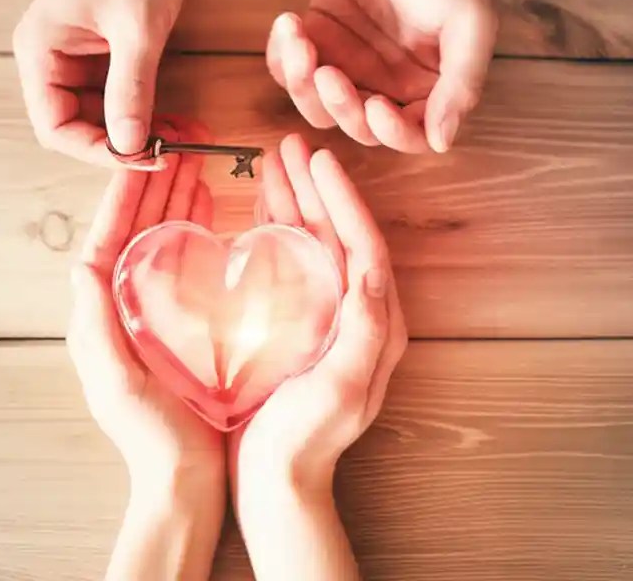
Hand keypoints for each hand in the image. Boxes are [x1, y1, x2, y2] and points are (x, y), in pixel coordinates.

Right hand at [14, 0, 183, 166]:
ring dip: (135, 132)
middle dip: (120, 145)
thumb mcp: (137, 26)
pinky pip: (116, 96)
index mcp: (40, 52)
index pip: (55, 128)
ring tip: (176, 138)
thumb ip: (131, 89)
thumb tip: (129, 145)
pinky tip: (171, 118)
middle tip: (166, 153)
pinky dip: (142, 111)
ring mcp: (75, 57)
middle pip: (75, 127)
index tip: (141, 158)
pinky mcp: (101, 53)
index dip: (96, 151)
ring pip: (99, 116)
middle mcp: (49, 59)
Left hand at [67, 119, 225, 578]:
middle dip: (155, 184)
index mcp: (103, 311)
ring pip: (163, 240)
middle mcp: (125, 305)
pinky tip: (213, 212)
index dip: (126, 191)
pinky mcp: (185, 323)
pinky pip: (187, 265)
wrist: (185, 479)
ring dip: (177, 201)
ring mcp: (156, 312)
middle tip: (180, 145)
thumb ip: (94, 323)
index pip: (110, 236)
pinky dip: (197, 232)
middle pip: (138, 229)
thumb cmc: (149, 433)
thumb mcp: (114, 378)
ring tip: (197, 165)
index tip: (144, 151)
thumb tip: (80, 263)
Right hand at [231, 134, 407, 579]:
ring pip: (314, 245)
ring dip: (297, 203)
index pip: (364, 244)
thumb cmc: (306, 441)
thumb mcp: (341, 385)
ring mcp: (326, 321)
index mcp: (373, 324)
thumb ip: (362, 328)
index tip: (318, 159)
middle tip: (290, 146)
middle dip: (317, 188)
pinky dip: (278, 232)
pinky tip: (259, 214)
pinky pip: (292, 266)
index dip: (344, 198)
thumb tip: (371, 267)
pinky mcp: (298, 329)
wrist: (278, 485)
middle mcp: (355, 316)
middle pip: (339, 235)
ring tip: (272, 164)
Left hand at [268, 0, 496, 153]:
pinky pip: (288, 72)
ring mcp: (349, 69)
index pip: (409, 135)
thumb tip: (443, 141)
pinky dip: (281, 58)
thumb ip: (462, 83)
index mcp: (428, 91)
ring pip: (317, 106)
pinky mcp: (317, 45)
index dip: (390, 132)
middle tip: (327, 72)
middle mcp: (388, 88)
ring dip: (302, 85)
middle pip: (357, 127)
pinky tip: (289, 23)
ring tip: (300, 42)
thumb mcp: (470, 23)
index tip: (375, 107)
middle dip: (339, 106)